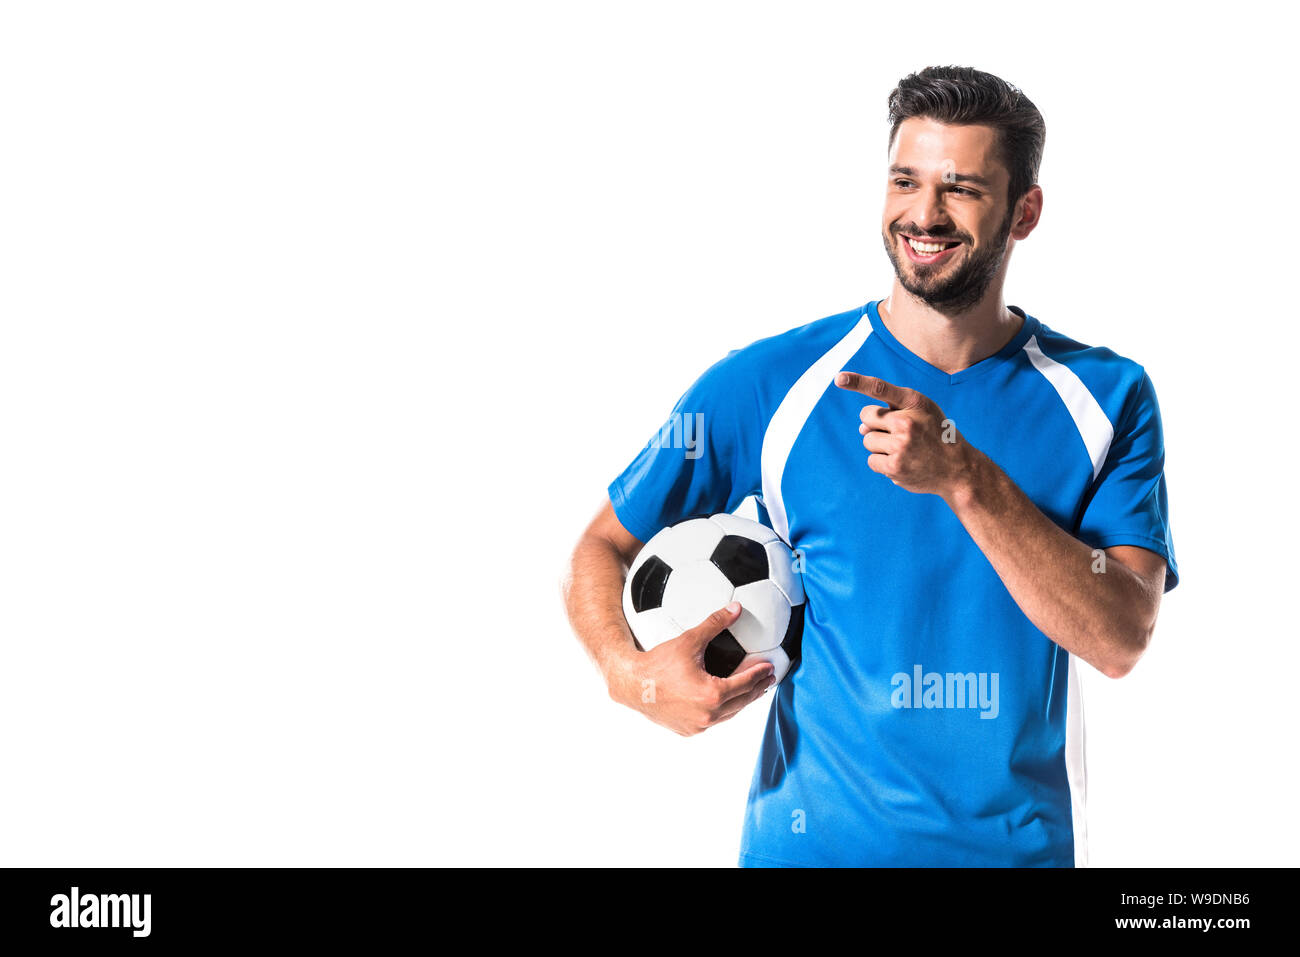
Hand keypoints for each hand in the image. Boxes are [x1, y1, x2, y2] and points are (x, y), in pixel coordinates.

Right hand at [609, 602, 775, 736]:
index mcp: (712, 694)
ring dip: (742, 702)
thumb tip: (736, 608)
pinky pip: (713, 722)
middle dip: (757, 689)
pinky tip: (726, 702)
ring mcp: (698, 726)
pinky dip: (722, 712)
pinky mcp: (688, 731)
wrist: (632, 685)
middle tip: (767, 679)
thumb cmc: (658, 662)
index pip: (746, 684)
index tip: (769, 667)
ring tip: (751, 690)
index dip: (759, 674)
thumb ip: (715, 623)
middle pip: (742, 701)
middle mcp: (708, 715)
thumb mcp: (689, 640)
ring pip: (729, 714)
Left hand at [835, 371, 974, 497]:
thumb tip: (861, 428)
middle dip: (875, 424)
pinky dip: (882, 463)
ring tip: (904, 449)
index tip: (839, 378)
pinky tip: (902, 463)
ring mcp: (901, 445)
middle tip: (899, 433)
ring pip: (867, 439)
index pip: (881, 388)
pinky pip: (871, 460)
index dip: (857, 382)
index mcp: (915, 402)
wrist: (958, 468)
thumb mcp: (923, 412)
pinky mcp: (895, 466)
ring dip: (879, 445)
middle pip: (866, 417)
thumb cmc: (935, 435)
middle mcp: (907, 422)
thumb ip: (891, 413)